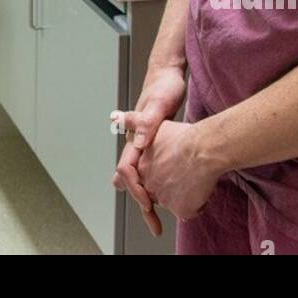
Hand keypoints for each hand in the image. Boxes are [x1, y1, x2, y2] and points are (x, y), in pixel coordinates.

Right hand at [112, 65, 186, 235]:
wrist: (168, 75)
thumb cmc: (163, 87)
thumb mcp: (159, 103)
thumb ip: (147, 122)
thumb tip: (138, 143)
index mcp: (133, 135)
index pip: (125, 169)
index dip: (135, 188)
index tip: (148, 202)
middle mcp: (137, 142)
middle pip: (130, 178)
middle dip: (140, 200)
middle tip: (153, 222)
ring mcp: (146, 144)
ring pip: (141, 176)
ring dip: (148, 196)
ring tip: (159, 217)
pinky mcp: (157, 144)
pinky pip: (153, 170)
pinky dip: (159, 184)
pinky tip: (172, 192)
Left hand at [138, 120, 227, 223]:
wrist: (204, 149)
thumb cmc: (183, 136)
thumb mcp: (154, 123)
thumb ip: (134, 122)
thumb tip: (115, 118)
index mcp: (140, 166)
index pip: (128, 181)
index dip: (136, 185)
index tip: (141, 192)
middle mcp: (149, 185)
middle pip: (153, 192)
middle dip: (164, 188)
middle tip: (179, 177)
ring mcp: (164, 199)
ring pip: (171, 202)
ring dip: (180, 196)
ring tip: (194, 177)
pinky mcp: (181, 210)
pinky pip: (187, 211)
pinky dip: (195, 204)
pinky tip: (202, 188)